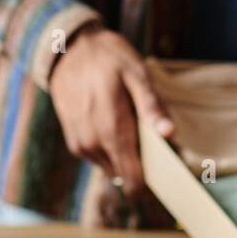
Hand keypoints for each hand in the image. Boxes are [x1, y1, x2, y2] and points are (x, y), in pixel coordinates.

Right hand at [48, 25, 172, 198]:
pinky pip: (100, 158)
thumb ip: (152, 106)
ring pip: (113, 168)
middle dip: (144, 166)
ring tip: (135, 127)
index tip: (168, 178)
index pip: (133, 180)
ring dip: (127, 156)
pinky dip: (112, 149)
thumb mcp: (137, 74)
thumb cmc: (108, 59)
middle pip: (125, 176)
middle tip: (157, 140)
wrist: (66, 50)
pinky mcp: (74, 142)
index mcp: (112, 129)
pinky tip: (117, 126)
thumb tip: (170, 135)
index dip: (152, 187)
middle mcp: (93, 143)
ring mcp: (81, 145)